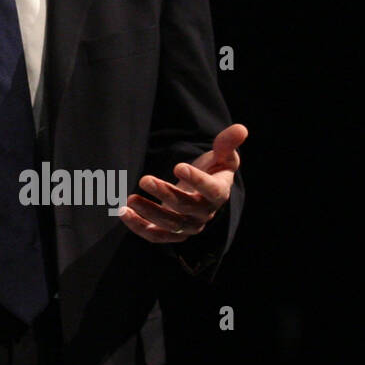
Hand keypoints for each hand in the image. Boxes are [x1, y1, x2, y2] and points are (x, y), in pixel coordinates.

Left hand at [120, 123, 245, 243]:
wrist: (202, 193)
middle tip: (145, 179)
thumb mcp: (222, 156)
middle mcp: (204, 213)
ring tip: (130, 199)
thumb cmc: (212, 171)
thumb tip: (241, 128)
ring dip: (149, 212)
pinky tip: (123, 212)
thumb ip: (227, 144)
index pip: (211, 190)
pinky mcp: (172, 233)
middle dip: (165, 194)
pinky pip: (156, 235)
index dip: (196, 180)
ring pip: (170, 224)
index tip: (178, 166)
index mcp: (219, 193)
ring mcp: (188, 226)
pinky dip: (139, 227)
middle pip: (186, 207)